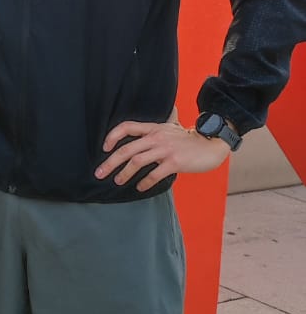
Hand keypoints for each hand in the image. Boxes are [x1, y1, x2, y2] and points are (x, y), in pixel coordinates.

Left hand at [96, 119, 230, 191]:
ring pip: (136, 162)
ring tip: (118, 181)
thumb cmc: (190, 139)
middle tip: (100, 173)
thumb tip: (152, 126)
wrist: (212, 144)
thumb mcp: (172, 128)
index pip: (127, 126)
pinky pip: (154, 174)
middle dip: (110, 162)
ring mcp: (165, 149)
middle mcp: (157, 137)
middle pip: (126, 149)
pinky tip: (140, 187)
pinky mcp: (174, 162)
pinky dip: (144, 182)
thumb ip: (159, 128)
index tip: (104, 148)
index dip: (112, 136)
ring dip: (124, 173)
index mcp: (154, 128)